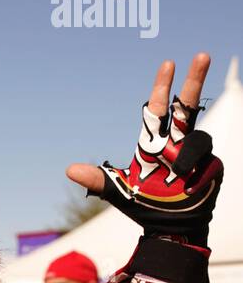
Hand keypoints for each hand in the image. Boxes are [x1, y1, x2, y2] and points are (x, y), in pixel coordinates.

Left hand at [66, 52, 222, 246]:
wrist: (170, 227)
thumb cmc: (145, 204)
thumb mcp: (119, 191)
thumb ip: (97, 180)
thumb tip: (69, 170)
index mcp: (155, 142)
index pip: (160, 108)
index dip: (163, 86)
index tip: (168, 64)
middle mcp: (178, 141)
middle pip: (188, 104)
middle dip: (195, 79)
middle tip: (201, 55)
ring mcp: (197, 153)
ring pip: (198, 139)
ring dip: (188, 156)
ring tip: (179, 176)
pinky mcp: (212, 166)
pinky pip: (208, 162)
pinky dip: (199, 173)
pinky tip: (192, 186)